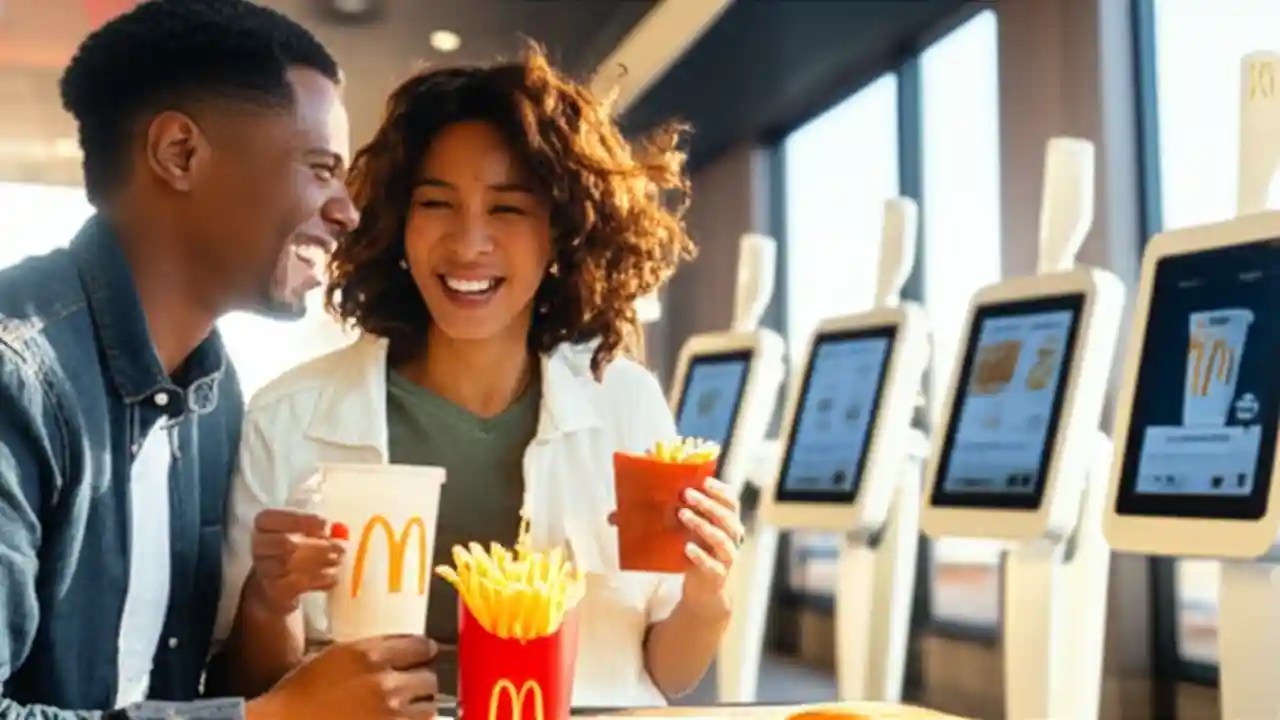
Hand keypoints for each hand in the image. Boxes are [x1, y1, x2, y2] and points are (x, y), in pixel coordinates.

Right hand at [246, 508, 344, 614]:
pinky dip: (318, 579)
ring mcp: (263, 569)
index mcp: (265, 523)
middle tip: (340, 549)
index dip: (301, 520)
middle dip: (316, 546)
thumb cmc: (296, 548)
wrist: (277, 584)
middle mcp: (259, 545)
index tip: (326, 525)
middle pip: (284, 543)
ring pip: (290, 564)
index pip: (274, 517)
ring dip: (319, 563)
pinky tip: (332, 576)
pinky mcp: (273, 590)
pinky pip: (296, 584)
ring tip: (337, 561)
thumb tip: (340, 531)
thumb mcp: (305, 532)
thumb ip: (320, 529)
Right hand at [248, 636, 438, 719]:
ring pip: (429, 707)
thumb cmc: (297, 695)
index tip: (424, 654)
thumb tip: (388, 651)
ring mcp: (389, 713)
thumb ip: (364, 652)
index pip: (419, 646)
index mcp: (369, 655)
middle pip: (429, 678)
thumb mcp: (331, 657)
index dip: (424, 651)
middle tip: (415, 686)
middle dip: (422, 682)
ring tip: (411, 709)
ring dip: (421, 707)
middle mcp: (384, 682)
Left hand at [676, 477, 743, 619]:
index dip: (720, 490)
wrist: (703, 590)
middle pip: (726, 517)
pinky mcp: (718, 574)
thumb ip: (665, 517)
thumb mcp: (685, 532)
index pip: (731, 501)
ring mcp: (726, 556)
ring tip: (682, 515)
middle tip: (686, 494)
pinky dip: (700, 555)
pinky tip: (687, 548)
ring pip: (721, 538)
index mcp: (726, 522)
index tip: (704, 480)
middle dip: (708, 503)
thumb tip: (616, 514)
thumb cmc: (694, 552)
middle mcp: (731, 537)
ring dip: (702, 524)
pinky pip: (712, 564)